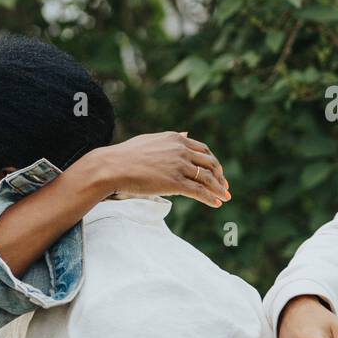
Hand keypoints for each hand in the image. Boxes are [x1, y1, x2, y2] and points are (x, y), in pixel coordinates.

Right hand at [88, 131, 229, 206]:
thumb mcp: (152, 140)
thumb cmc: (127, 155)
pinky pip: (199, 191)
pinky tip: (216, 204)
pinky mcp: (175, 182)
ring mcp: (179, 166)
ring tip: (224, 197)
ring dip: (218, 189)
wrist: (112, 167)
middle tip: (224, 186)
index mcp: (177, 138)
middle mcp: (181, 150)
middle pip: (209, 163)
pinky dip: (210, 198)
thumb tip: (187, 134)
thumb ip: (172, 138)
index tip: (217, 172)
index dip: (213, 162)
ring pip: (207, 178)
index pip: (203, 150)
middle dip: (219, 176)